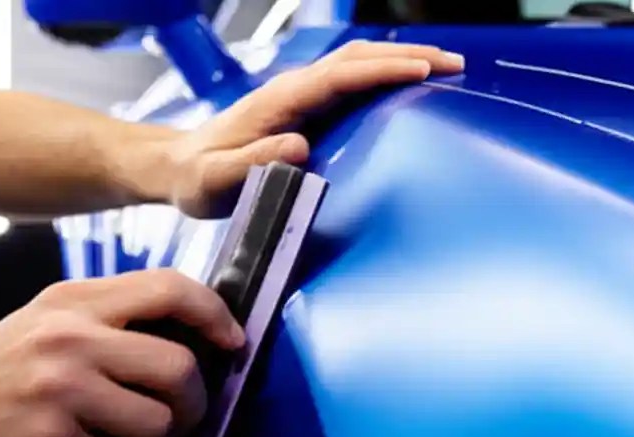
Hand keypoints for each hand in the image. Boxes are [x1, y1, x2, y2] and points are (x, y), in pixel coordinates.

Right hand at [0, 270, 243, 436]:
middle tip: (171, 426)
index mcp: (72, 301)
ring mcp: (59, 386)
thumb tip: (190, 347)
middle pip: (180, 367)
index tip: (231, 345)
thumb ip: (106, 327)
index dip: (215, 317)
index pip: (170, 289)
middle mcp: (69, 335)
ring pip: (158, 425)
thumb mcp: (40, 331)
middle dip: (191, 409)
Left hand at [164, 39, 463, 216]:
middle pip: (358, 58)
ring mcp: (302, 95)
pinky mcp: (308, 107)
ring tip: (448, 69)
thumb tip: (298, 146)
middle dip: (409, 57)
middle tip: (456, 66)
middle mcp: (294, 89)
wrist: (177, 167)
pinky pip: (355, 82)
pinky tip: (413, 86)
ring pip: (360, 64)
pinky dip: (388, 75)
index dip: (382, 71)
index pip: (340, 76)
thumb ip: (250, 164)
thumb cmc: (197, 179)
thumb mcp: (213, 181)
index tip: (423, 73)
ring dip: (404, 61)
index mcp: (279, 101)